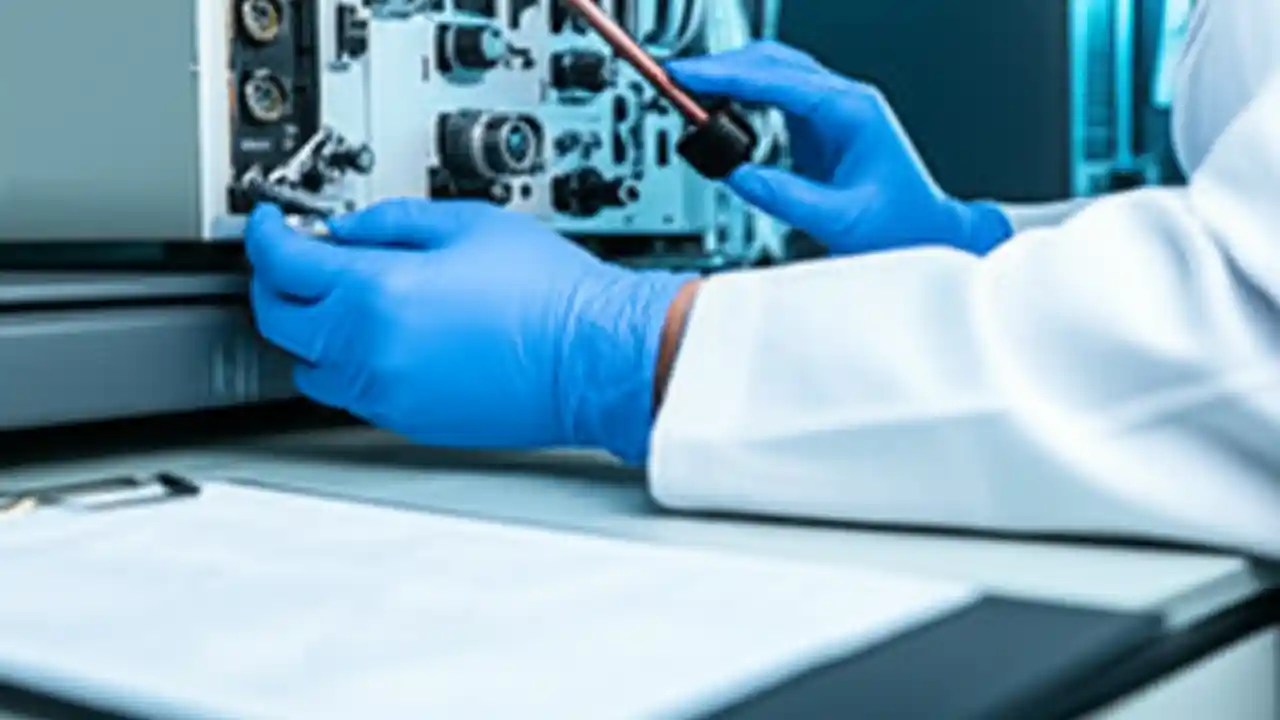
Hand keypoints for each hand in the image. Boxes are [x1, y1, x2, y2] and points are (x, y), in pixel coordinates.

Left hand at [245, 200, 693, 463]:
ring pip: (307, 364)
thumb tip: (346, 228)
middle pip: (277, 318)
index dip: (266, 232)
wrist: (592, 358)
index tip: (270, 222)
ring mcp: (385, 393)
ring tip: (343, 301)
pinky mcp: (408, 421)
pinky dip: (349, 362)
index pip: (283, 261)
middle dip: (276, 281)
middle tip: (296, 256)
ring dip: (309, 328)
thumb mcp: (468, 223)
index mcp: (377, 291)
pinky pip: (350, 392)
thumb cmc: (549, 294)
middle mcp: (369, 350)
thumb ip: (392, 220)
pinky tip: (385, 337)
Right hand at [667, 42, 1012, 255]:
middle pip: (773, 62)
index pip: (779, 78)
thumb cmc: (899, 225)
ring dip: (731, 76)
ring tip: (690, 90)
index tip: (687, 75)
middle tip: (676, 78)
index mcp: (853, 112)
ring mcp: (832, 110)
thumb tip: (738, 175)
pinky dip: (742, 94)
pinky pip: (774, 95)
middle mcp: (844, 101)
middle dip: (722, 67)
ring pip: (773, 71)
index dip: (727, 74)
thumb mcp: (838, 219)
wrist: (925, 232)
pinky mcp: (820, 126)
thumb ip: (784, 196)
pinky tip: (720, 105)